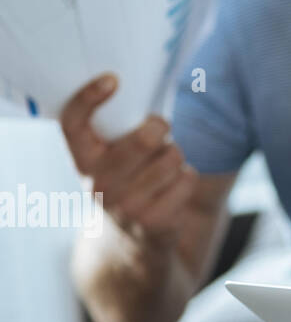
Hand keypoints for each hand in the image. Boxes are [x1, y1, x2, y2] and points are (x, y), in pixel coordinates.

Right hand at [59, 74, 198, 246]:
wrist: (129, 242)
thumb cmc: (129, 179)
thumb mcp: (114, 157)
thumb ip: (121, 129)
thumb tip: (148, 83)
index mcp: (82, 161)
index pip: (72, 124)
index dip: (87, 99)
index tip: (112, 79)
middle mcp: (96, 184)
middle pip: (146, 137)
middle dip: (160, 127)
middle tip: (157, 131)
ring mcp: (123, 206)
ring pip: (173, 156)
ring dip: (175, 156)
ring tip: (161, 167)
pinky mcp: (152, 221)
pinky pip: (187, 177)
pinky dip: (186, 177)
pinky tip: (170, 189)